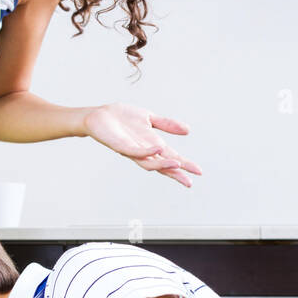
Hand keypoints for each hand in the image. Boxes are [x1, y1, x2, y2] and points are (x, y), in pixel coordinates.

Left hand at [83, 103, 202, 187]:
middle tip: (189, 181)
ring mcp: (132, 151)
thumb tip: (188, 131)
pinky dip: (147, 152)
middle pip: (163, 166)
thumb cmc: (122, 118)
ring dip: (164, 165)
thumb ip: (167, 124)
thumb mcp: (149, 117)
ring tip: (178, 166)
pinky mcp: (121, 146)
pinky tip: (158, 148)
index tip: (198, 172)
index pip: (171, 158)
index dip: (184, 165)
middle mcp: (143, 152)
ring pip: (150, 163)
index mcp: (152, 145)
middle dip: (176, 173)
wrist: (99, 115)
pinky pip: (135, 152)